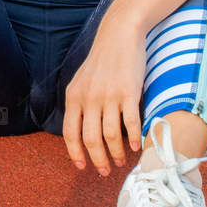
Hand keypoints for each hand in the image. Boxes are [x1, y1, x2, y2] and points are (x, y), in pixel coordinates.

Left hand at [62, 13, 146, 175]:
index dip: (76, 153)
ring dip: (116, 153)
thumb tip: (81, 130)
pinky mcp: (128, 93)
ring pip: (110, 135)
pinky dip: (134, 139)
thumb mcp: (82, 80)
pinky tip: (137, 147)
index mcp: (74, 96)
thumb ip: (80, 103)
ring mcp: (109, 96)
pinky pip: (130, 123)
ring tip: (122, 162)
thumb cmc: (103, 60)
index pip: (70, 133)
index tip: (82, 167)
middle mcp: (89, 98)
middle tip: (105, 171)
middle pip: (91, 139)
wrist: (119, 34)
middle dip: (98, 160)